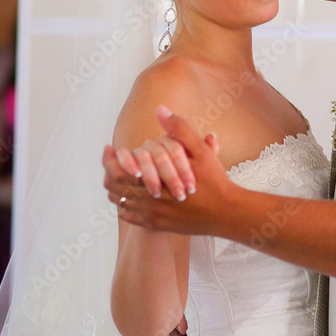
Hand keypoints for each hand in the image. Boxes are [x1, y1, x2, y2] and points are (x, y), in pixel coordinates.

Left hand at [104, 108, 236, 235]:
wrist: (226, 213)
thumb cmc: (214, 181)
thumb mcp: (200, 152)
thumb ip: (179, 130)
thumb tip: (161, 109)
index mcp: (155, 183)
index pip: (117, 171)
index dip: (109, 159)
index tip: (109, 148)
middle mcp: (148, 203)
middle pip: (114, 187)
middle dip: (109, 171)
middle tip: (111, 160)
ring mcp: (151, 217)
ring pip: (120, 202)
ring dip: (115, 188)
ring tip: (118, 175)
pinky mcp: (157, 226)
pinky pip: (130, 217)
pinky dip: (125, 205)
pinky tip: (131, 195)